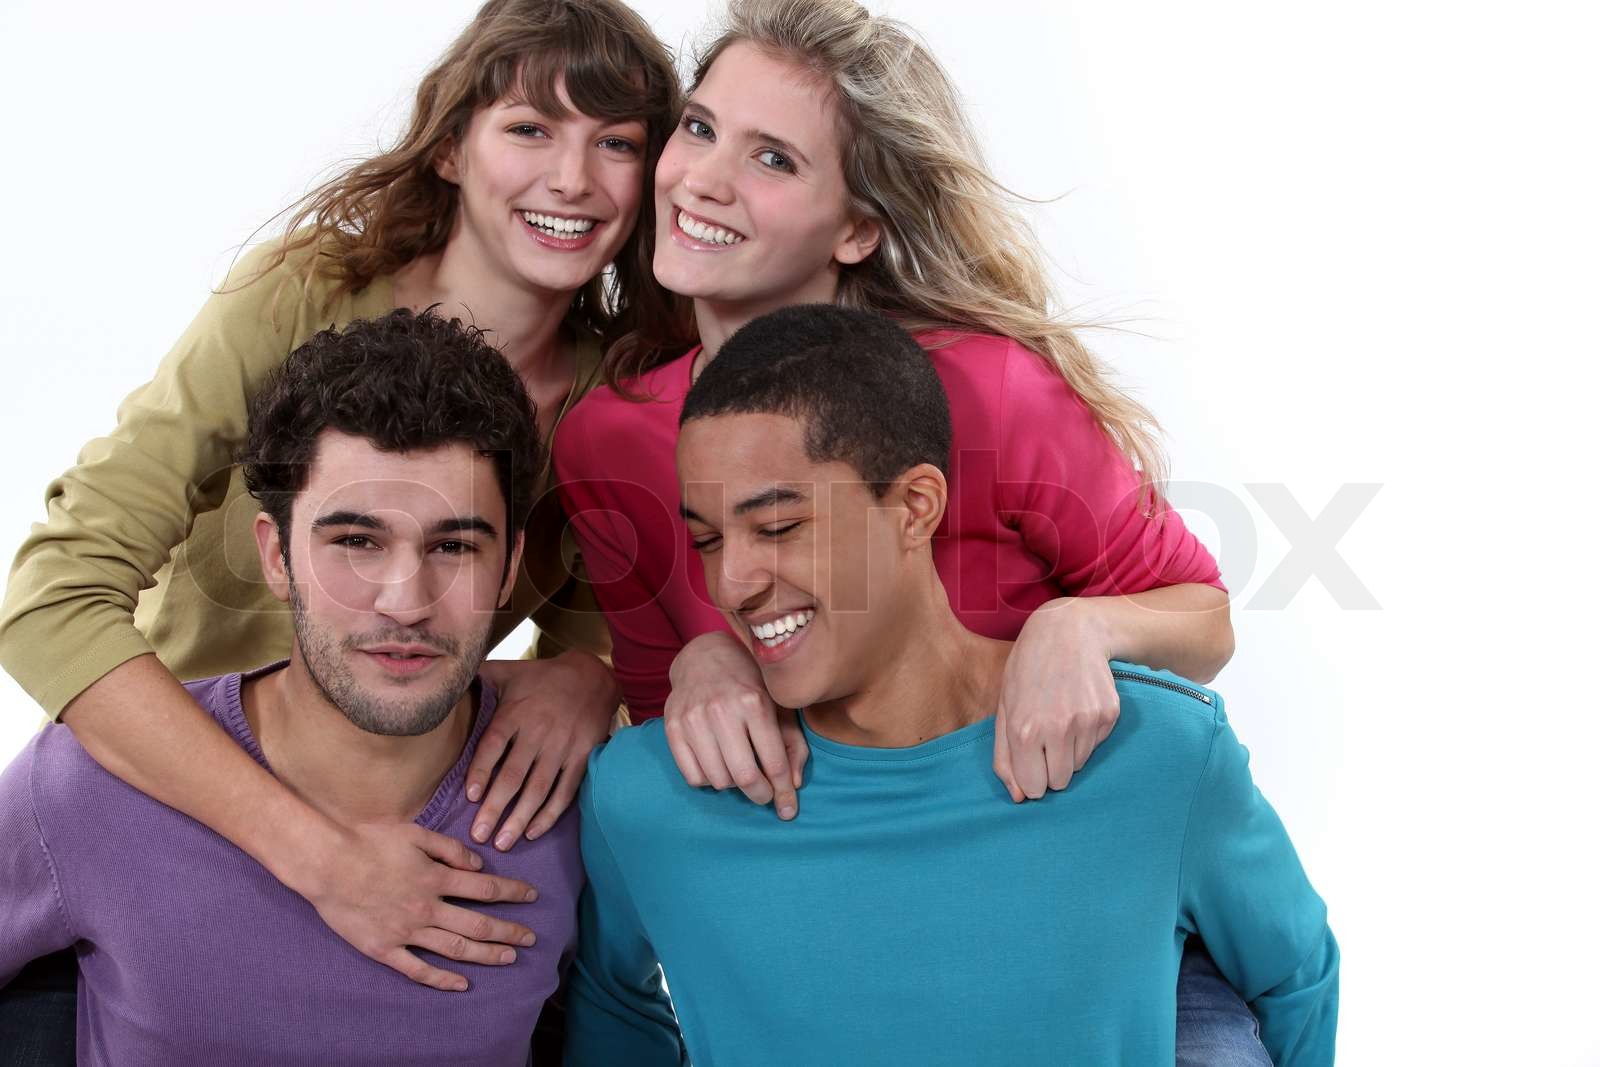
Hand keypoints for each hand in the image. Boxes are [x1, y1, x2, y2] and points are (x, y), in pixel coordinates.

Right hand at [298, 819, 538, 991]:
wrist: (325, 863)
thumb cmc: (368, 841)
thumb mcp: (415, 833)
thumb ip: (450, 849)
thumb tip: (478, 863)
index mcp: (436, 878)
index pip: (486, 888)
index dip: (513, 892)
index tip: (532, 895)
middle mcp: (427, 908)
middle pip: (479, 923)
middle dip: (509, 930)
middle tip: (532, 937)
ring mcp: (406, 931)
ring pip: (456, 948)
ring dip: (486, 954)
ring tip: (509, 957)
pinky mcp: (384, 949)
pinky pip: (418, 970)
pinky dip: (442, 979)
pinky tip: (462, 984)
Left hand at [466, 651, 618, 846]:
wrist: (593, 676)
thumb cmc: (543, 677)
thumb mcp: (510, 670)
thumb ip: (479, 678)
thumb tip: (445, 679)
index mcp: (516, 713)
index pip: (494, 744)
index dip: (481, 770)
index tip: (470, 795)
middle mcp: (538, 732)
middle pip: (514, 775)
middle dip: (495, 807)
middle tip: (479, 835)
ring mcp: (562, 747)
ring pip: (538, 788)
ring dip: (520, 818)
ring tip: (502, 842)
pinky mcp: (582, 757)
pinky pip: (565, 790)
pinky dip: (550, 814)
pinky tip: (533, 832)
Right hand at [664, 630, 807, 819]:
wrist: (705, 656)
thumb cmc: (749, 683)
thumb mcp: (779, 705)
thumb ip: (792, 744)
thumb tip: (793, 784)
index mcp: (754, 702)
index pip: (774, 763)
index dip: (783, 791)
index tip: (787, 809)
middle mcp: (721, 710)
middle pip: (744, 776)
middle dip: (760, 795)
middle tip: (764, 795)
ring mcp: (693, 719)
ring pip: (717, 780)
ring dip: (733, 785)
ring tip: (739, 771)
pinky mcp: (672, 726)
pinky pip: (693, 776)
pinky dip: (708, 780)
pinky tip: (717, 764)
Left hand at [993, 599, 1120, 801]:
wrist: (1068, 631)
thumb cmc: (1027, 669)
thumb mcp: (1004, 708)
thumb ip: (1004, 757)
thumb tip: (1019, 797)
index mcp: (1024, 730)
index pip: (1033, 789)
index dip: (1030, 777)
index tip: (1030, 761)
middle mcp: (1057, 729)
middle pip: (1059, 783)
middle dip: (1050, 767)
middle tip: (1045, 737)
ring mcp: (1087, 721)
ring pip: (1079, 765)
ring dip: (1069, 750)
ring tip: (1061, 716)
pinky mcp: (1109, 715)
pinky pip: (1096, 746)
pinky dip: (1086, 735)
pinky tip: (1077, 707)